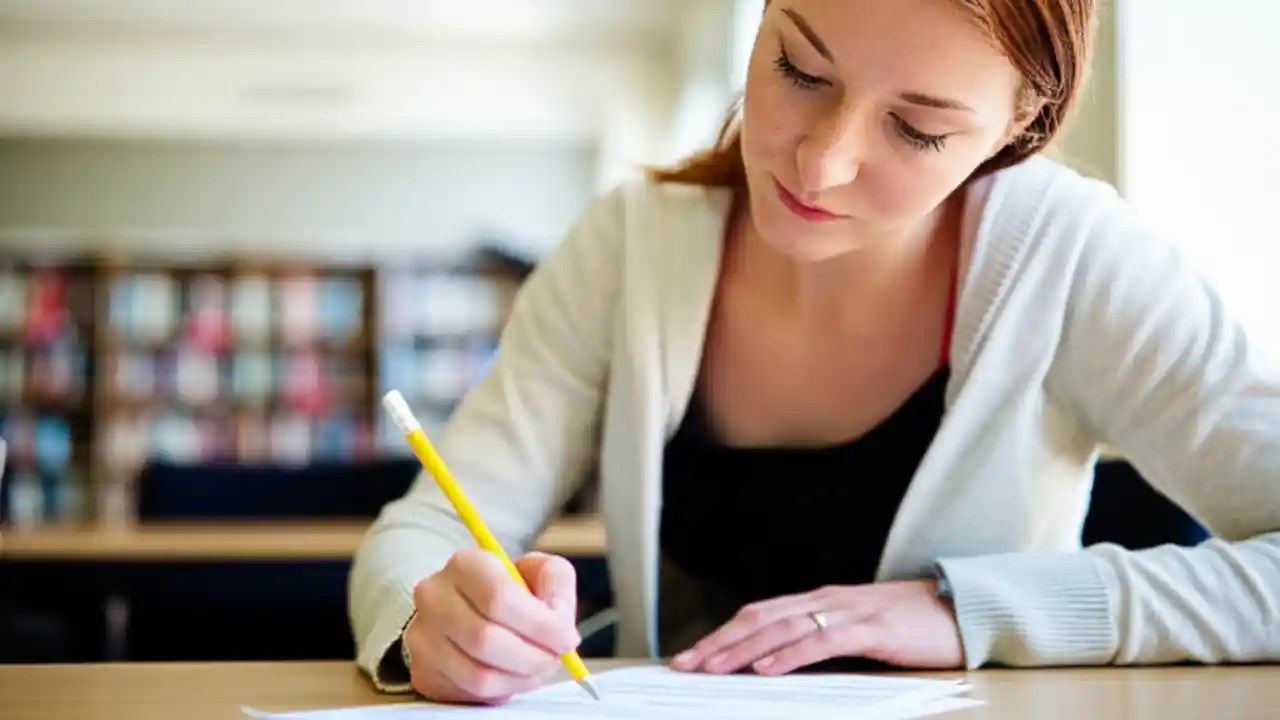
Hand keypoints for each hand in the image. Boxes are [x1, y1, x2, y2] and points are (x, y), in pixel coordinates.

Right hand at [404, 549, 580, 704]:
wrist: (465, 609)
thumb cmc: (506, 591)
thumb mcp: (538, 571)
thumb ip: (556, 582)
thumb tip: (558, 620)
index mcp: (466, 564)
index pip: (499, 597)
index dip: (540, 624)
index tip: (567, 638)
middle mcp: (434, 597)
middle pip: (486, 638)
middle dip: (533, 656)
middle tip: (554, 658)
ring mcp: (423, 636)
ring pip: (478, 673)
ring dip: (520, 677)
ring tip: (537, 667)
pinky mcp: (423, 670)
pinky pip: (469, 692)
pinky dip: (503, 690)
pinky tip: (514, 676)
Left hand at [670, 580, 962, 675]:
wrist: (963, 610)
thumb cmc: (911, 626)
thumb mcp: (857, 631)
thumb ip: (822, 639)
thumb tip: (780, 662)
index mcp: (820, 600)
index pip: (759, 613)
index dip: (723, 633)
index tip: (692, 655)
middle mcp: (826, 600)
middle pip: (760, 617)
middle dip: (719, 641)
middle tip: (685, 664)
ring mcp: (848, 611)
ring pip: (782, 627)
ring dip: (743, 649)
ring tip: (713, 668)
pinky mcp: (872, 629)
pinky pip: (822, 640)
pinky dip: (789, 654)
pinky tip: (767, 667)